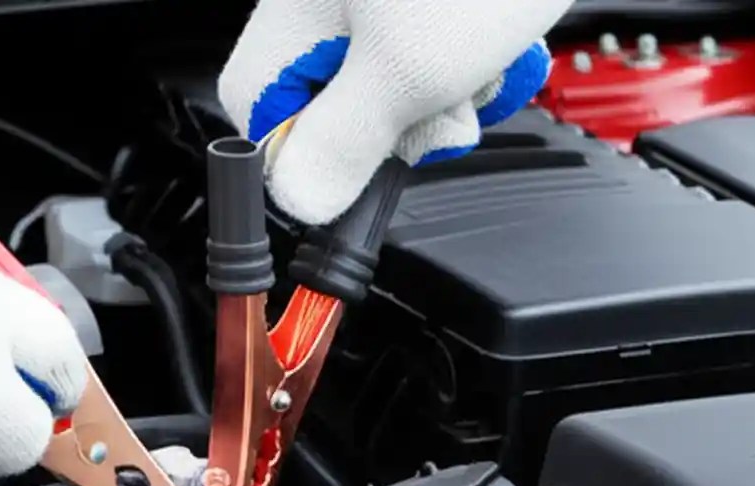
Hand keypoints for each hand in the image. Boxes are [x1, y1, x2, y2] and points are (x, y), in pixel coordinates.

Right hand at [219, 0, 572, 223]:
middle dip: (395, 124)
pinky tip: (497, 44)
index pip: (257, 115)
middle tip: (440, 111)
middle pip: (331, 102)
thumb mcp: (408, 71)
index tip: (358, 167)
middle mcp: (326, 1)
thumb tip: (299, 197)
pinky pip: (433, 48)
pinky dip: (469, 60)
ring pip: (391, 79)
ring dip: (444, 94)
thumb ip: (343, 142)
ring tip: (480, 66)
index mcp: (295, 14)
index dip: (305, 158)